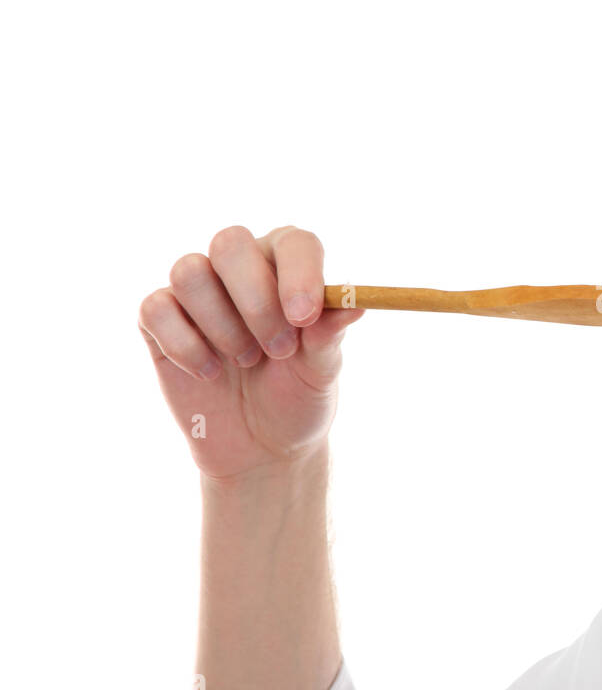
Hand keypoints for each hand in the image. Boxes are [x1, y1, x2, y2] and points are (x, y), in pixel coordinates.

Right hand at [139, 225, 364, 479]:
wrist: (261, 447)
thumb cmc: (298, 396)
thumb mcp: (322, 371)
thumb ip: (330, 335)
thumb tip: (356, 302)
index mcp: (288, 268)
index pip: (294, 243)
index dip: (299, 273)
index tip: (304, 318)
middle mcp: (241, 268)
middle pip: (230, 242)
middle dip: (255, 299)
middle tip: (279, 350)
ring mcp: (197, 292)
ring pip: (189, 271)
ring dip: (221, 323)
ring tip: (247, 360)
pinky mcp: (159, 320)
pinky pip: (156, 309)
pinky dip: (185, 345)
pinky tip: (211, 373)